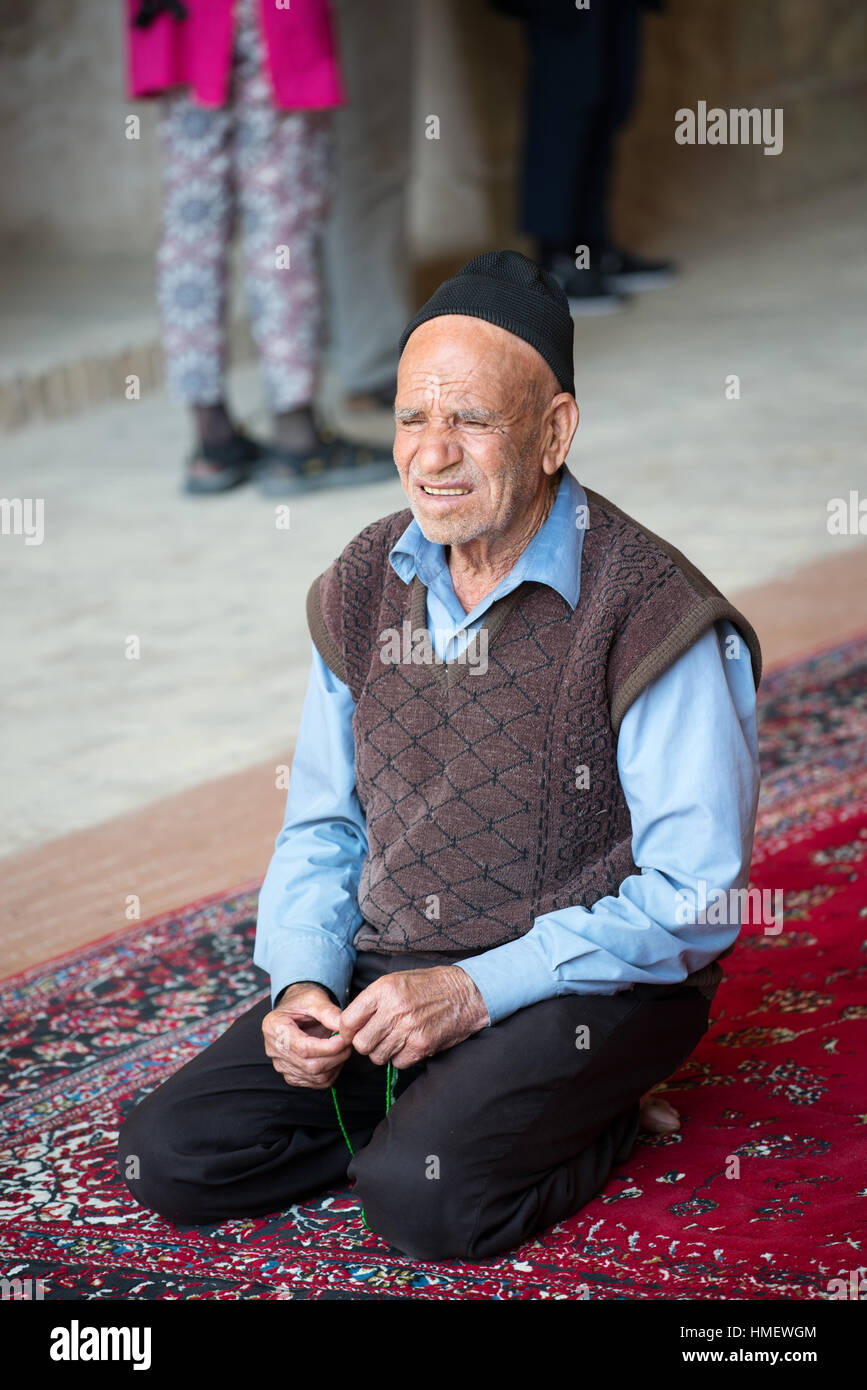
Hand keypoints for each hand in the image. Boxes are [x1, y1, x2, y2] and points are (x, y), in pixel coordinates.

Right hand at [262, 982, 350, 1088]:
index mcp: (274, 1027)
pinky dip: (331, 1072)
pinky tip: (335, 1057)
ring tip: (343, 1048)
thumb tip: (343, 1027)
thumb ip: (328, 1012)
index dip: (326, 1048)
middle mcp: (273, 1049)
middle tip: (349, 1043)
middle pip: (309, 1065)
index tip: (344, 1039)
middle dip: (335, 1056)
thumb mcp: (314, 999)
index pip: (302, 1048)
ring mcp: (281, 1065)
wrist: (295, 1010)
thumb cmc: (303, 1002)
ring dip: (335, 1065)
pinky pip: (315, 1082)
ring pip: (314, 1076)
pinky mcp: (292, 1075)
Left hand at [338, 966, 488, 1068]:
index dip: (347, 1030)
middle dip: (365, 1044)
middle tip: (375, 1038)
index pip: (348, 1020)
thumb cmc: (428, 986)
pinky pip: (397, 1063)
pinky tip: (409, 1044)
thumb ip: (372, 1000)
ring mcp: (408, 1029)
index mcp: (384, 989)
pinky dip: (401, 1057)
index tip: (352, 1032)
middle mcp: (393, 1009)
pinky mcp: (421, 1046)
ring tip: (395, 1039)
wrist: (465, 993)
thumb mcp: (396, 980)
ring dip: (383, 1052)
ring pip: (377, 1056)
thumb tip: (348, 1025)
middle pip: (361, 1044)